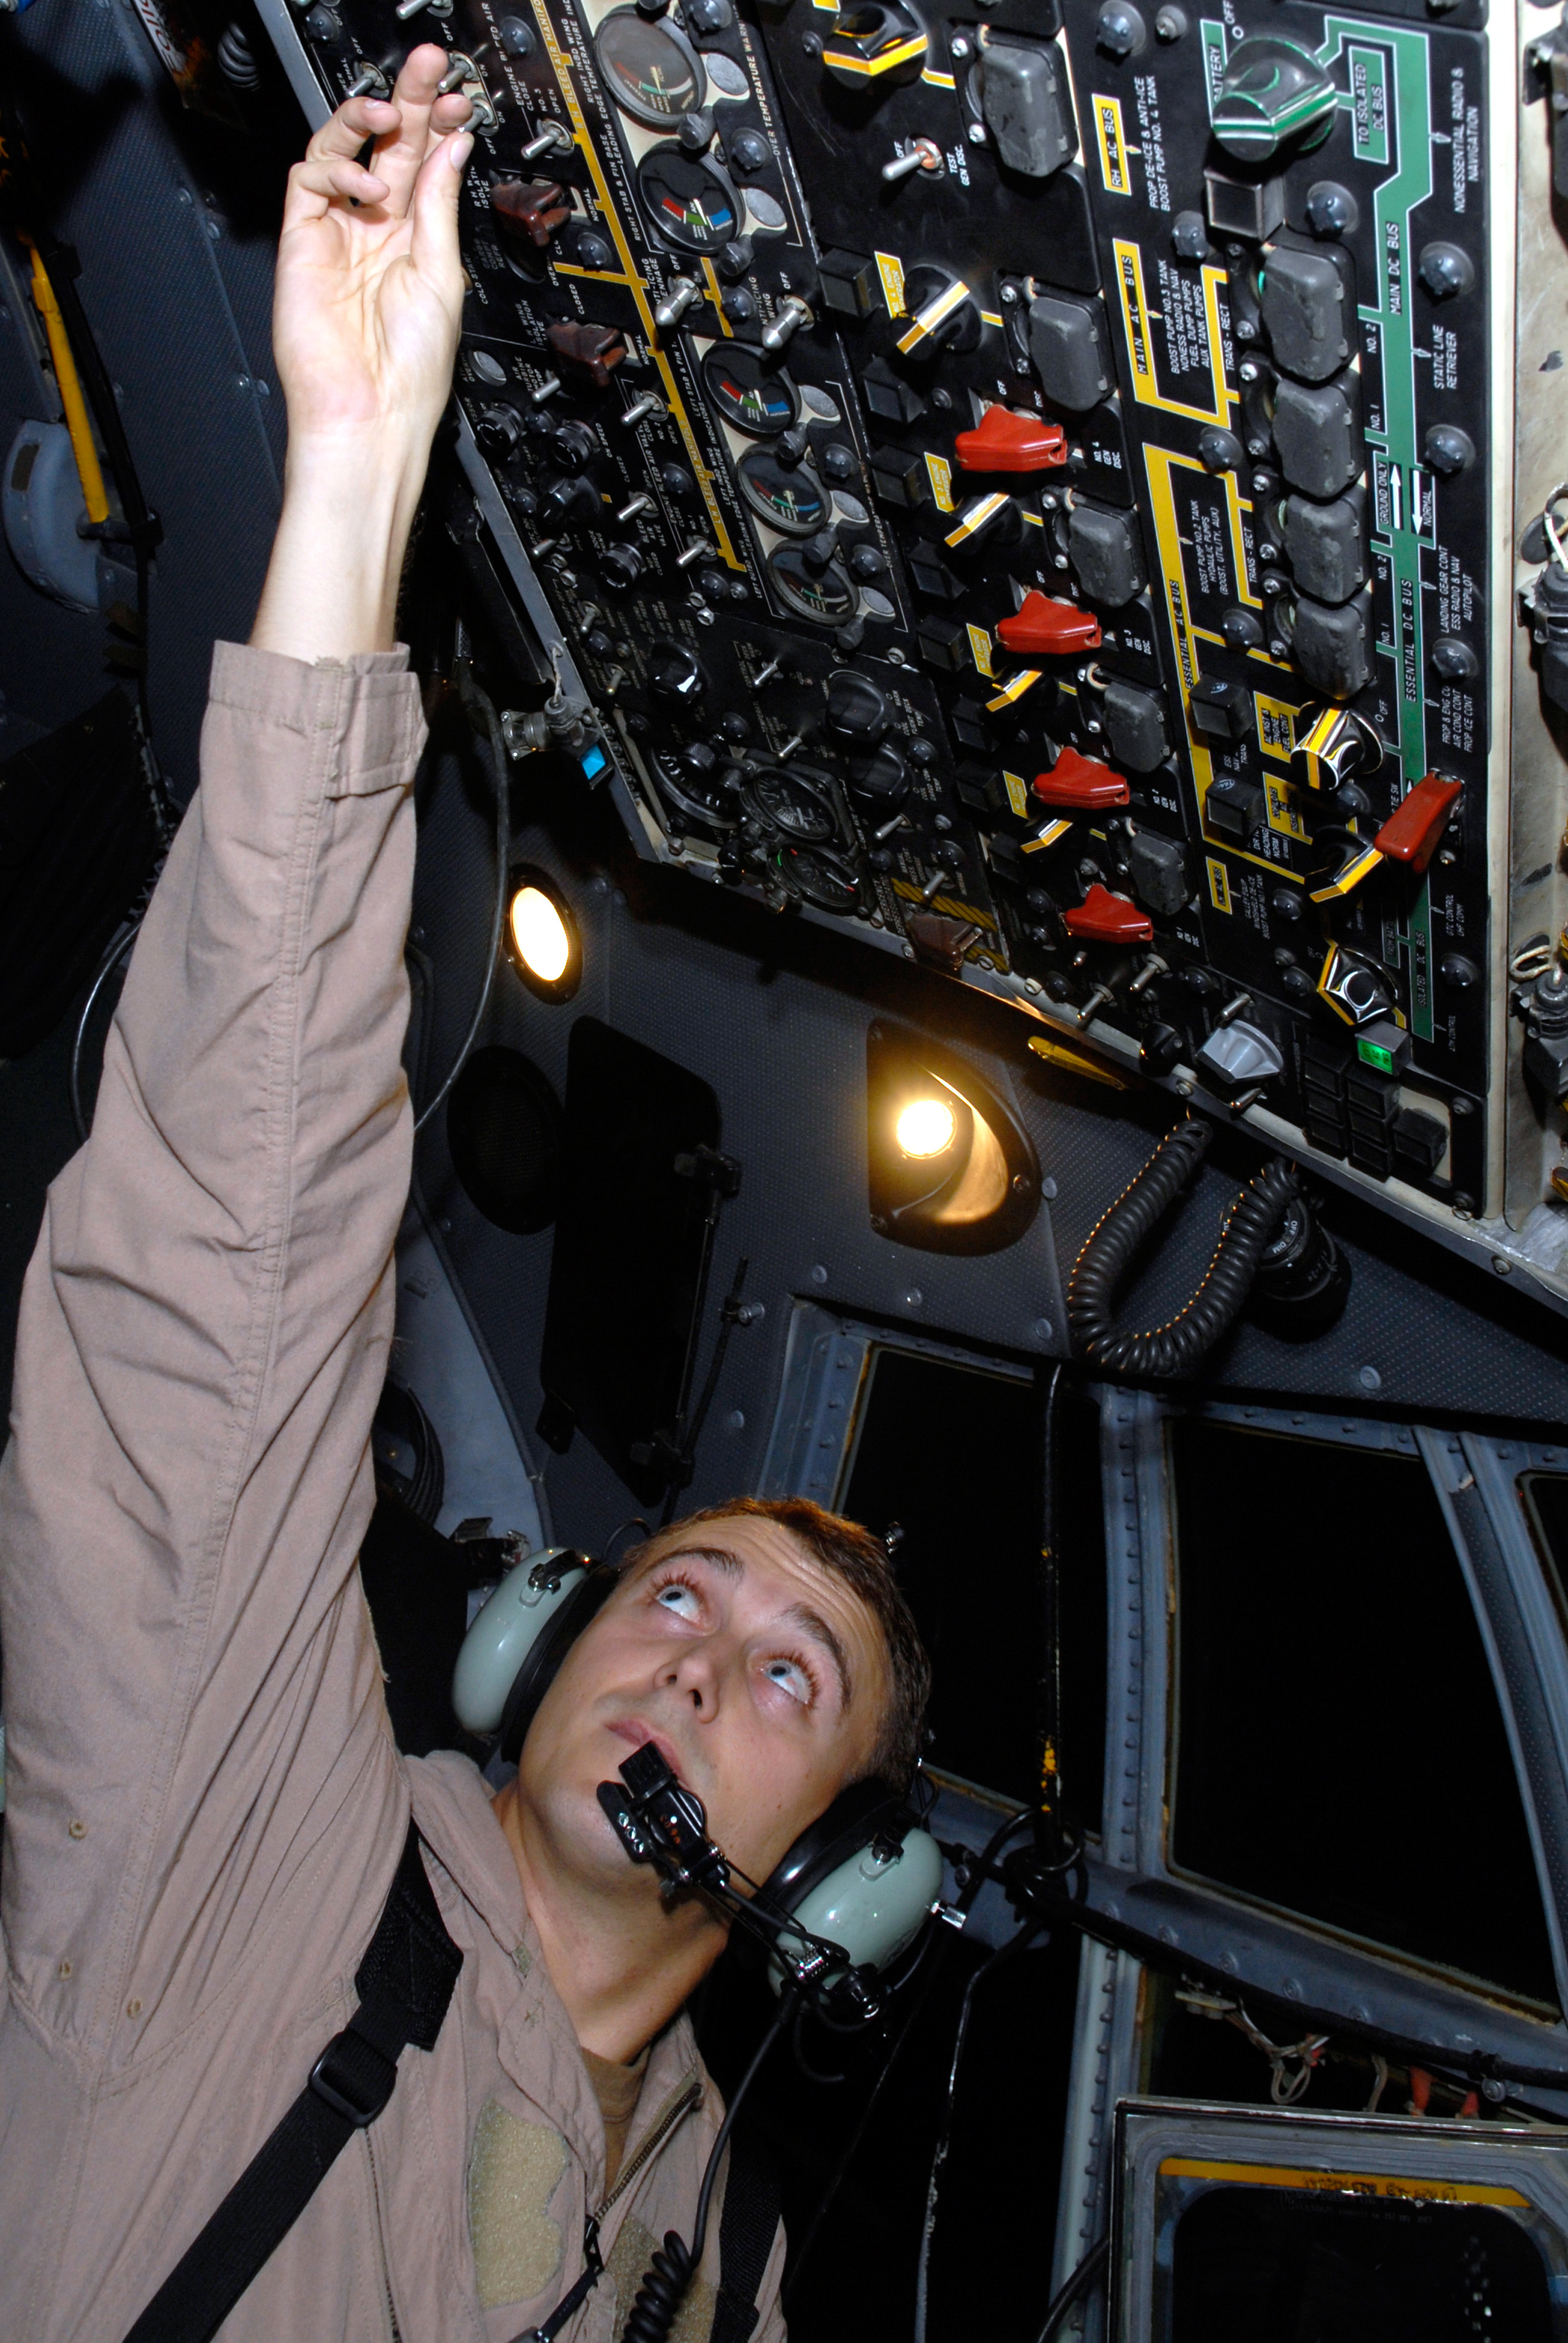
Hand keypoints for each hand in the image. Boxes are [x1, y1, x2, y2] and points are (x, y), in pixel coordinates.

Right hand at [252, 50, 473, 660]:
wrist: (372, 416)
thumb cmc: (412, 371)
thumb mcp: (443, 274)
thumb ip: (440, 206)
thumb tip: (452, 146)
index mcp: (414, 241)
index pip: (424, 163)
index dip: (440, 125)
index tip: (462, 99)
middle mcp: (375, 232)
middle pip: (387, 146)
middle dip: (408, 100)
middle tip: (430, 63)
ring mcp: (337, 234)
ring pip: (343, 150)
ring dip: (369, 120)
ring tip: (395, 114)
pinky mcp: (302, 242)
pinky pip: (310, 179)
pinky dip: (339, 166)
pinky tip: (370, 186)